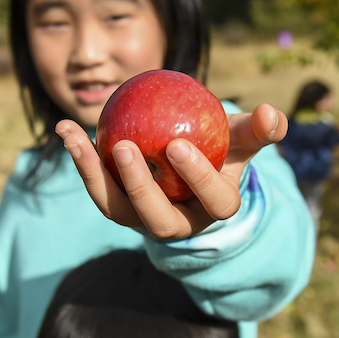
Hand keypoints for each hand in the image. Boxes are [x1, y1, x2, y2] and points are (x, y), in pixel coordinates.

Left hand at [55, 104, 287, 238]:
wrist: (190, 164)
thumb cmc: (223, 148)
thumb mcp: (242, 138)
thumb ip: (258, 129)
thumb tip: (273, 114)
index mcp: (214, 209)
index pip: (212, 200)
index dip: (197, 178)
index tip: (176, 144)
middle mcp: (178, 223)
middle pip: (159, 219)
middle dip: (141, 189)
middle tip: (125, 148)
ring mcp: (143, 220)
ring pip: (117, 209)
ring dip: (94, 176)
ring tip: (77, 139)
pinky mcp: (118, 209)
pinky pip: (97, 187)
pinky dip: (80, 160)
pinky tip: (65, 129)